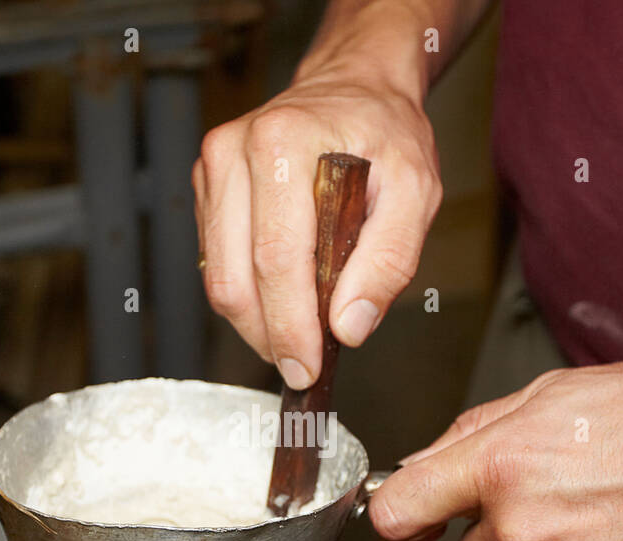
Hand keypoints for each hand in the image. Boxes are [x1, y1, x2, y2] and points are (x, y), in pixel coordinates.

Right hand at [192, 68, 441, 388]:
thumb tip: (350, 325)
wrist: (353, 90)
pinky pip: (216, 264)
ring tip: (298, 335)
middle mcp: (234, 151)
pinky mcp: (207, 190)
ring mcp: (213, 170)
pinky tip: (283, 296)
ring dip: (255, 323)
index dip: (290, 325)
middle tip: (303, 366)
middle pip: (235, 277)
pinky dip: (248, 295)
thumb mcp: (416, 190)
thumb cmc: (384, 134)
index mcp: (283, 144)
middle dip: (269, 335)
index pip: (277, 257)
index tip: (308, 368)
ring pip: (218, 279)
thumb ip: (390, 260)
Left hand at [369, 359, 622, 540]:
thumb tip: (421, 466)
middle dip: (503, 536)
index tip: (407, 523)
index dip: (399, 519)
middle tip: (564, 500)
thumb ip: (476, 432)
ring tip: (613, 517)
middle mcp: (525, 529)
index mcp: (503, 465)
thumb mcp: (561, 393)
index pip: (400, 512)